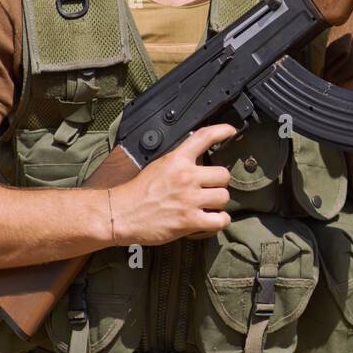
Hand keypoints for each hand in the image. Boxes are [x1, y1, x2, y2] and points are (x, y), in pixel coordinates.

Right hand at [106, 123, 235, 245]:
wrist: (121, 214)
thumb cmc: (138, 192)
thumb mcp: (159, 166)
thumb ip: (179, 161)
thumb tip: (198, 157)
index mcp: (177, 160)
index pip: (203, 137)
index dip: (221, 131)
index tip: (231, 131)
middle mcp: (186, 177)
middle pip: (223, 175)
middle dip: (218, 183)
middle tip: (209, 189)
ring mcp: (189, 199)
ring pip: (224, 196)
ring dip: (218, 203)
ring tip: (207, 205)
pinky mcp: (189, 220)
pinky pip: (220, 219)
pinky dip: (219, 221)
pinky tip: (211, 219)